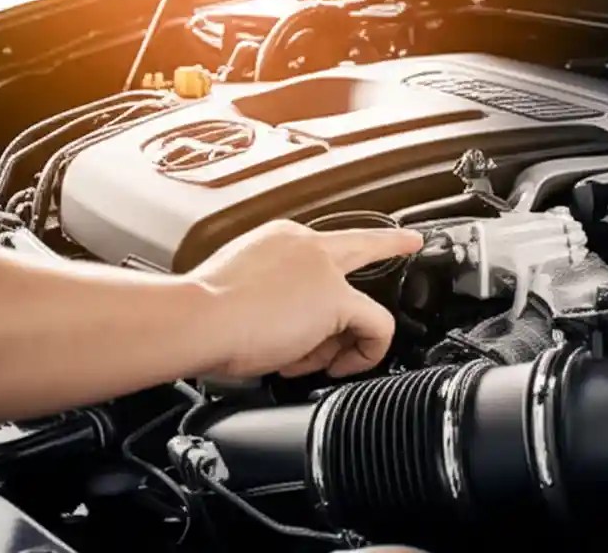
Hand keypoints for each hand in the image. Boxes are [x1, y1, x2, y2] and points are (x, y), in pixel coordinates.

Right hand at [186, 219, 422, 378]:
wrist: (197, 318)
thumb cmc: (202, 315)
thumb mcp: (237, 292)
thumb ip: (270, 296)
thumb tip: (283, 326)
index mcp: (277, 242)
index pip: (318, 244)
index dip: (337, 252)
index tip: (347, 246)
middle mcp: (304, 246)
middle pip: (361, 243)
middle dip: (390, 243)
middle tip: (410, 242)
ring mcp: (323, 270)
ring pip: (360, 308)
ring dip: (336, 344)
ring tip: (301, 358)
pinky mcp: (336, 297)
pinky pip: (376, 328)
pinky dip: (365, 353)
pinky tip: (339, 366)